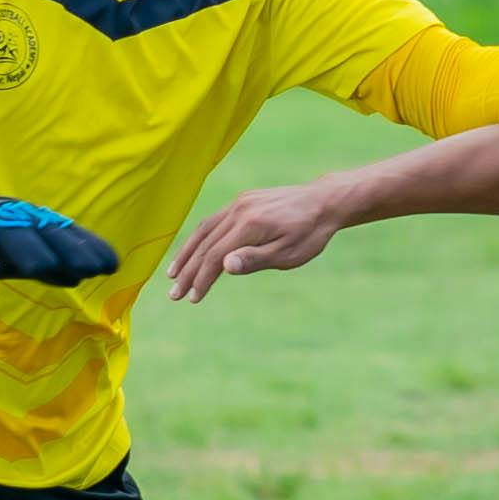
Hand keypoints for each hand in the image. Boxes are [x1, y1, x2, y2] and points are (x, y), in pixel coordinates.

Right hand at [0, 174, 117, 284]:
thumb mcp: (17, 254)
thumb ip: (47, 264)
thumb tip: (80, 278)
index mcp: (28, 221)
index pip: (63, 233)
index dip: (86, 247)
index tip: (111, 266)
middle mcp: (10, 217)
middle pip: (43, 232)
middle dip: (68, 249)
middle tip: (91, 269)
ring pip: (8, 235)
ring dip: (28, 251)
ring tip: (45, 269)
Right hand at [164, 181, 349, 300]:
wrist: (325, 202)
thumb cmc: (310, 234)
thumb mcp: (288, 254)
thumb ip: (255, 259)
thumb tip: (224, 266)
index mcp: (250, 225)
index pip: (215, 256)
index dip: (201, 279)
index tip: (192, 298)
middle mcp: (240, 210)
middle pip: (205, 244)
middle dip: (188, 271)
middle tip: (174, 295)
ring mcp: (240, 203)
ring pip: (204, 229)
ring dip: (186, 253)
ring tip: (173, 274)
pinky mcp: (243, 200)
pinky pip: (214, 220)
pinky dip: (200, 237)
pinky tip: (194, 251)